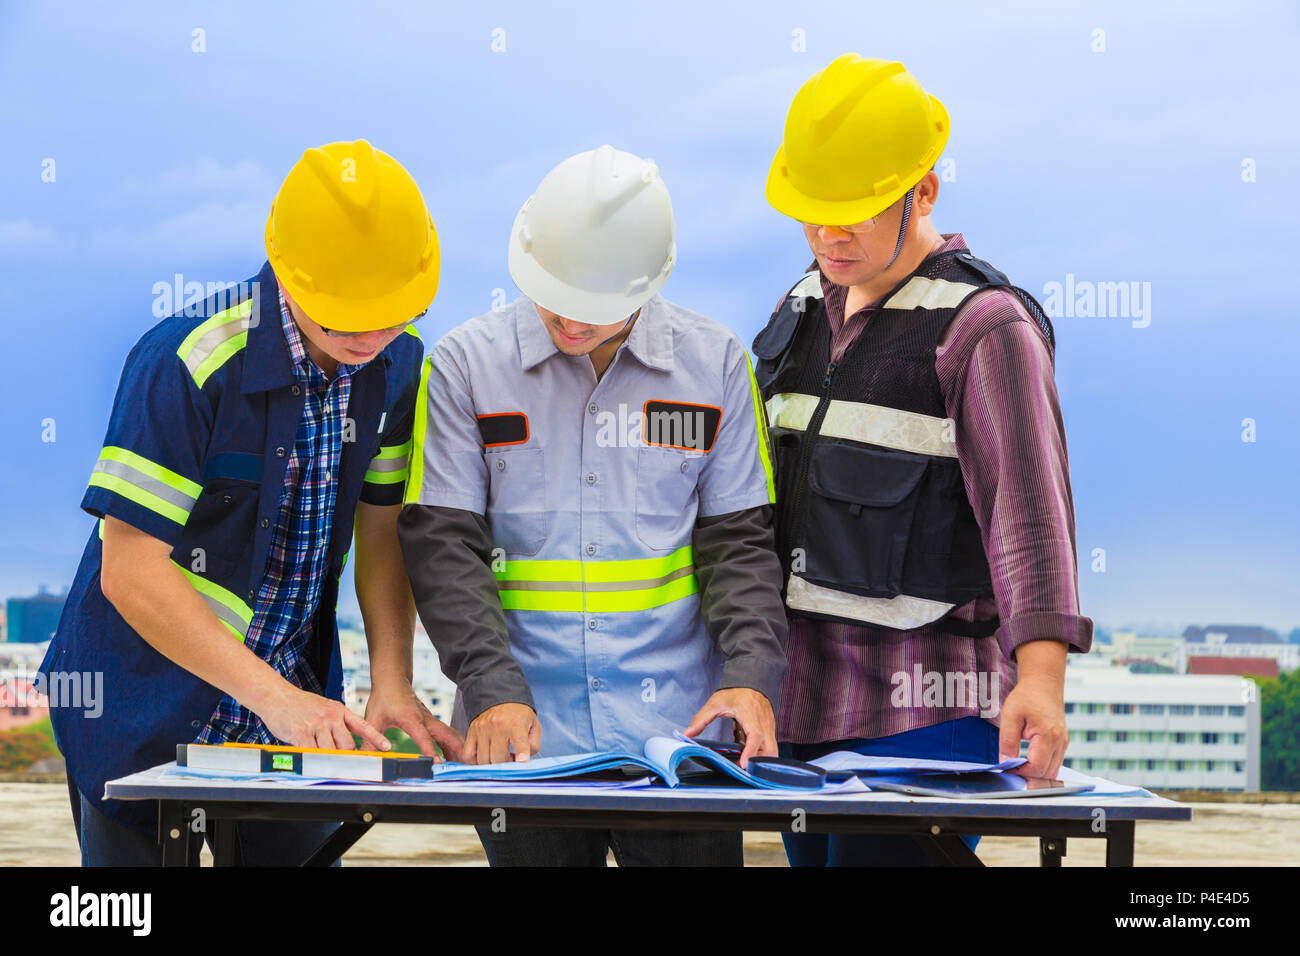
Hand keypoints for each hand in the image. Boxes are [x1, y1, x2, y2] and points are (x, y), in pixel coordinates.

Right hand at [260, 684, 390, 751]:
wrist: (277, 696)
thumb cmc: (299, 705)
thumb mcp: (324, 707)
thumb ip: (336, 723)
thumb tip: (344, 744)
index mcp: (339, 710)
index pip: (362, 725)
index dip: (375, 737)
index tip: (387, 747)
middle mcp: (331, 716)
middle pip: (347, 746)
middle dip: (345, 758)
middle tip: (344, 767)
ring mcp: (317, 724)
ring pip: (330, 752)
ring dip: (328, 761)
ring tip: (324, 763)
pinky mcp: (302, 733)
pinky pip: (313, 753)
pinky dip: (314, 761)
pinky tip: (312, 762)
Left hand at [364, 679, 464, 762]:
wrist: (392, 679)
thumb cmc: (383, 697)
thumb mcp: (373, 719)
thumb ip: (370, 740)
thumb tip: (365, 759)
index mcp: (411, 719)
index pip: (425, 738)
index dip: (432, 752)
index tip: (439, 765)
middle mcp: (425, 719)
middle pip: (448, 735)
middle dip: (459, 749)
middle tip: (467, 765)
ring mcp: (430, 719)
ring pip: (450, 734)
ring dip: (459, 747)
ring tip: (465, 764)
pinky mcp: (431, 720)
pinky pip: (446, 733)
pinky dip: (453, 744)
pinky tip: (454, 756)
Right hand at [463, 702, 540, 764]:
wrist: (502, 699)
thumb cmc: (519, 717)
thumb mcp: (534, 726)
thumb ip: (533, 746)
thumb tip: (522, 762)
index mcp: (516, 723)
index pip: (519, 740)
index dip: (521, 752)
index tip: (522, 761)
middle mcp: (498, 725)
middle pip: (498, 757)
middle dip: (505, 765)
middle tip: (510, 760)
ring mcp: (482, 728)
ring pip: (483, 759)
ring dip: (491, 764)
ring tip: (498, 758)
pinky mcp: (472, 732)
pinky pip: (468, 755)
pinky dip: (475, 762)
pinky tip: (484, 758)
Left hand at [682, 688, 775, 768]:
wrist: (751, 679)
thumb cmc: (734, 692)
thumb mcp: (714, 704)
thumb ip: (700, 720)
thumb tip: (686, 734)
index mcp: (750, 715)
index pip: (755, 736)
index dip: (750, 752)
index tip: (743, 764)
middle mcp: (763, 723)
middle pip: (770, 750)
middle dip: (759, 763)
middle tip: (742, 768)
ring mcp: (768, 727)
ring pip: (771, 751)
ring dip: (758, 759)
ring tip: (740, 761)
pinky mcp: (768, 730)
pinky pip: (766, 746)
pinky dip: (756, 752)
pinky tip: (742, 749)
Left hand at [998, 674, 1068, 778]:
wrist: (1043, 684)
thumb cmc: (1026, 697)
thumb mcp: (1010, 716)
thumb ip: (1007, 741)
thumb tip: (1005, 762)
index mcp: (1048, 735)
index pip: (1037, 767)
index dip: (1020, 772)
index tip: (1006, 769)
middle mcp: (1060, 742)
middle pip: (1046, 774)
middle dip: (1028, 775)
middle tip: (1010, 769)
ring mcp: (1064, 743)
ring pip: (1053, 772)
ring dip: (1036, 773)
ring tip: (1018, 765)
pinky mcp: (1062, 743)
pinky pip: (1055, 763)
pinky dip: (1042, 767)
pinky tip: (1028, 761)